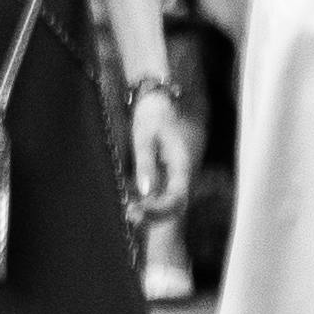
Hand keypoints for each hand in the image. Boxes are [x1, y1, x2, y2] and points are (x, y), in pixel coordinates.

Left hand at [125, 89, 201, 217]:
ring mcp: (180, 173)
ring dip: (149, 207)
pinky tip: (131, 196)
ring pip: (169, 200)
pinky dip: (148, 197)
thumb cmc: (155, 113)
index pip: (177, 199)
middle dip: (153, 216)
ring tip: (127, 208)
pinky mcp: (173, 171)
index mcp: (183, 165)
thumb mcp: (145, 136)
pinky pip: (164, 190)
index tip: (134, 211)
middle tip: (128, 215)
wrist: (166, 97)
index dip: (158, 211)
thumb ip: (146, 164)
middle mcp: (186, 173)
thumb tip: (146, 193)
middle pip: (175, 205)